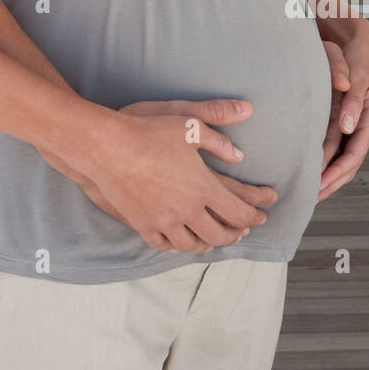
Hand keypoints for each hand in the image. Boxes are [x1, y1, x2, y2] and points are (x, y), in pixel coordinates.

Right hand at [37, 98, 277, 252]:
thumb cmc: (148, 131)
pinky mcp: (142, 224)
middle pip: (218, 234)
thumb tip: (239, 154)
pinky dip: (177, 245)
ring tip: (213, 239)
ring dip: (208, 244)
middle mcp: (186, 210)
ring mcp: (163, 221)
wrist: (107, 147)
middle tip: (241, 230)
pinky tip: (180, 240)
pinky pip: (164, 244)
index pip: (238, 212)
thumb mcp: (188, 125)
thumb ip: (217, 140)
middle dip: (234, 234)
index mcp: (203, 187)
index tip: (261, 216)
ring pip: (192, 244)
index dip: (253, 216)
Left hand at [317, 19, 368, 200]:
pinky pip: (333, 146)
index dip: (338, 172)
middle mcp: (362, 126)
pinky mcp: (340, 119)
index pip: (355, 154)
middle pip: (348, 163)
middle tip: (311, 198)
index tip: (321, 185)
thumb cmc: (359, 57)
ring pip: (340, 158)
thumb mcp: (359, 75)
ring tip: (309, 193)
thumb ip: (354, 101)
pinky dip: (323, 159)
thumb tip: (348, 127)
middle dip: (332, 182)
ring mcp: (352, 124)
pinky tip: (309, 168)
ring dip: (327, 175)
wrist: (357, 41)